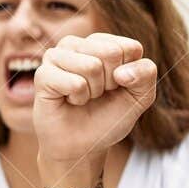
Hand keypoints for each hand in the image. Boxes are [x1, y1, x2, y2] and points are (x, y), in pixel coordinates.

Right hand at [33, 34, 156, 178]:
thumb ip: (146, 74)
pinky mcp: (43, 74)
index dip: (129, 75)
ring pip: (92, 66)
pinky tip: (69, 101)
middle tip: (97, 94)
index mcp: (100, 42)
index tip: (116, 87)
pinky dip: (78, 98)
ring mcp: (56, 57)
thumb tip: (121, 72)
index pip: (130, 47)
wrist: (82, 145)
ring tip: (83, 97)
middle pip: (111, 53)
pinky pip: (75, 82)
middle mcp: (76, 44)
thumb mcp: (140, 96)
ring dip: (93, 91)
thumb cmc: (108, 117)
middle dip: (111, 82)